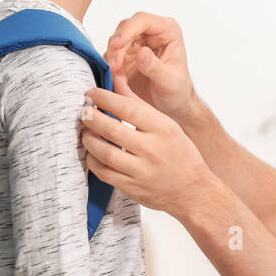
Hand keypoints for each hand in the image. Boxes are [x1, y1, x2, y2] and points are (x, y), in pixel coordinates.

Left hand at [80, 84, 212, 218]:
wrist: (192, 191)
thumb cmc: (180, 155)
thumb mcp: (168, 126)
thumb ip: (140, 105)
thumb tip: (116, 84)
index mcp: (163, 129)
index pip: (127, 108)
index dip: (104, 98)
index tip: (92, 94)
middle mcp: (152, 149)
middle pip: (112, 129)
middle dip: (91, 118)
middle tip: (83, 112)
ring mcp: (141, 171)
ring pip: (104, 152)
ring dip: (89, 139)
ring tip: (85, 132)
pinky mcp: (132, 188)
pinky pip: (103, 172)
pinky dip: (92, 160)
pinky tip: (92, 153)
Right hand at [105, 12, 195, 119]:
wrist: (173, 106)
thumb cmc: (178, 92)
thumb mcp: (169, 82)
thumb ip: (154, 67)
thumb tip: (141, 52)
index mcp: (168, 32)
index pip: (144, 21)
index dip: (128, 30)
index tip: (117, 45)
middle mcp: (152, 33)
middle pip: (126, 28)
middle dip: (117, 47)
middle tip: (114, 66)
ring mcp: (137, 43)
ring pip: (116, 41)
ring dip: (112, 57)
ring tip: (117, 75)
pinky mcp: (126, 55)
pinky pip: (111, 55)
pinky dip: (110, 66)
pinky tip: (116, 78)